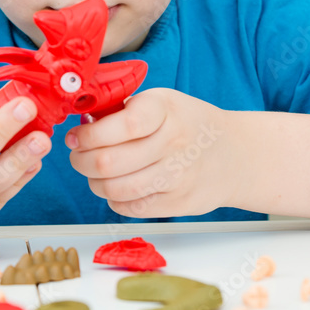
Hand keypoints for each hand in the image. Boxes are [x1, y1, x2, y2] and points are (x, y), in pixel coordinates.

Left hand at [66, 88, 233, 217]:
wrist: (233, 154)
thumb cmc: (188, 124)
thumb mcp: (162, 102)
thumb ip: (124, 110)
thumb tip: (82, 125)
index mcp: (166, 110)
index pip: (122, 125)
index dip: (90, 134)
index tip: (77, 136)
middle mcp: (175, 143)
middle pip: (109, 162)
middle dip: (81, 160)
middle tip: (78, 155)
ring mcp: (178, 177)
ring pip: (115, 189)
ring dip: (94, 182)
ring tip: (94, 172)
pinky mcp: (177, 204)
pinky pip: (130, 208)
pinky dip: (113, 199)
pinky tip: (116, 186)